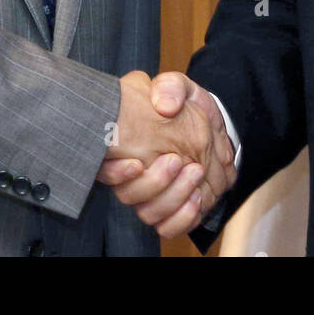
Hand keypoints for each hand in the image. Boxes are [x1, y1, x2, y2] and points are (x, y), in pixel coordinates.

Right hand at [99, 71, 236, 237]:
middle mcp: (134, 176)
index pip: (104, 171)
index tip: (136, 164)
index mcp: (124, 148)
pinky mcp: (174, 208)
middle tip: (175, 161)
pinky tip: (196, 197)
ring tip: (194, 172)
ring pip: (149, 214)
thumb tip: (164, 106)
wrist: (209, 123)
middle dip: (152, 183)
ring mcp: (153, 195)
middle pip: (128, 196)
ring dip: (171, 198)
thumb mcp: (178, 87)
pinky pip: (169, 227)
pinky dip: (182, 217)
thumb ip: (170, 88)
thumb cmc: (185, 105)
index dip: (115, 174)